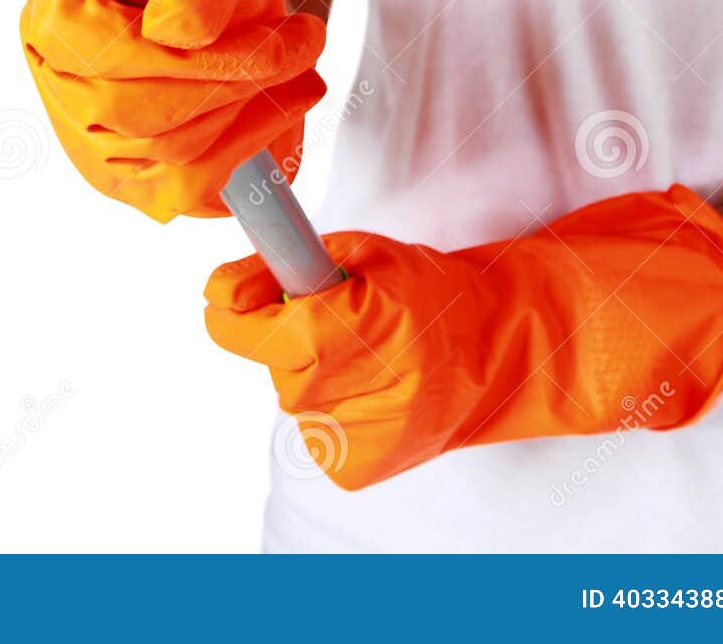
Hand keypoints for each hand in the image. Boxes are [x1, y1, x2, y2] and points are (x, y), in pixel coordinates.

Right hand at [21, 0, 325, 220]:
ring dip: (243, 110)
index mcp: (55, 12)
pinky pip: (183, 189)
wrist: (240, 26)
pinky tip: (277, 112)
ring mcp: (88, 146)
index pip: (85, 39)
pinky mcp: (129, 188)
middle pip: (126, 103)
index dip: (167, 48)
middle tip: (295, 52)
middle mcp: (59, 84)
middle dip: (225, 80)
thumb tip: (168, 28)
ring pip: (162, 148)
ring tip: (295, 71)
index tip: (262, 43)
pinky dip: (241, 149)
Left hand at [204, 186, 722, 489]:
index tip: (226, 291)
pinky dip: (332, 407)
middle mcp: (358, 389)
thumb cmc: (433, 295)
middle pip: (271, 362)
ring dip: (310, 371)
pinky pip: (316, 432)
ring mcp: (360, 436)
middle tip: (329, 316)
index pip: (254, 330)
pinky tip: (372, 389)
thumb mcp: (368, 253)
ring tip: (364, 354)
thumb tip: (221, 288)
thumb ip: (293, 264)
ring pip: (293, 398)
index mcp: (358, 327)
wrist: (502, 354)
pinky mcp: (360, 468)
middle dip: (284, 334)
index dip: (233, 306)